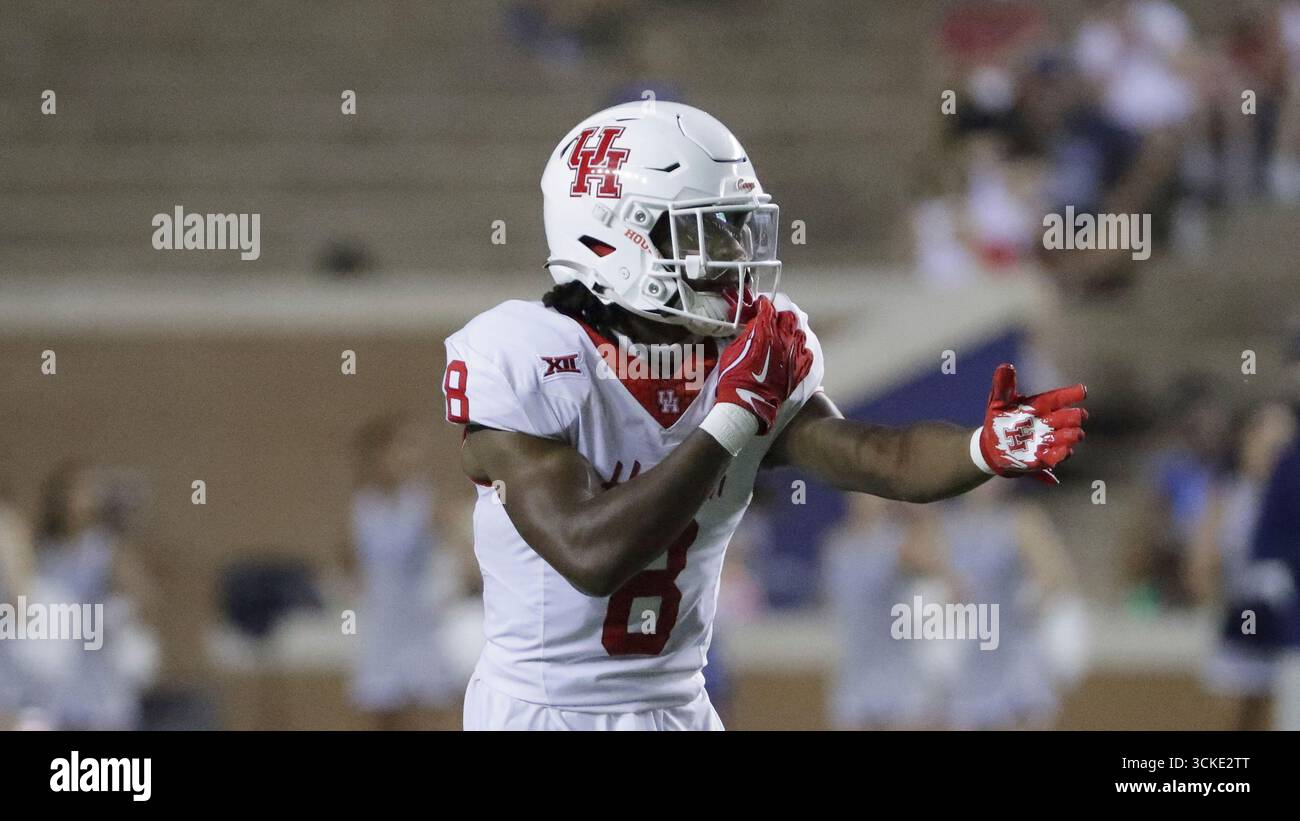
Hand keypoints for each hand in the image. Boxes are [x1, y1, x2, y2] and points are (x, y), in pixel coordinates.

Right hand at [715, 297, 812, 433]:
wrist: (747, 401)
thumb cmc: (735, 376)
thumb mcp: (733, 348)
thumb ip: (747, 333)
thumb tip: (752, 326)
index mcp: (764, 329)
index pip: (769, 306)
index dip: (763, 304)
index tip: (759, 307)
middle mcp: (782, 337)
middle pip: (788, 315)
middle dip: (780, 314)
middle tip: (772, 320)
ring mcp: (794, 352)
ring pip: (800, 332)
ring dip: (791, 331)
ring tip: (783, 337)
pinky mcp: (800, 368)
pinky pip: (807, 353)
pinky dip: (800, 351)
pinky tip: (792, 354)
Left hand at [975, 364, 1086, 484]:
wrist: (990, 447)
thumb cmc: (999, 419)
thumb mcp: (998, 401)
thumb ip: (1003, 385)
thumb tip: (1006, 366)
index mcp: (1041, 406)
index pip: (1060, 398)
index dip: (1072, 394)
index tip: (1083, 391)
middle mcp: (1049, 422)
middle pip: (1070, 417)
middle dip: (1075, 417)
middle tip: (1077, 416)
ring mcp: (1048, 440)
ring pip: (1069, 437)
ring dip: (1071, 436)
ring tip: (1073, 435)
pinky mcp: (1043, 458)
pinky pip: (1056, 457)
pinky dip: (1061, 454)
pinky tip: (1064, 451)